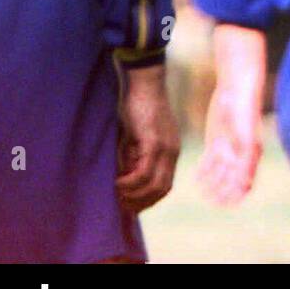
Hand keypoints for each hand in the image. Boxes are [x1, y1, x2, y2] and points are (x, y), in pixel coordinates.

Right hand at [116, 64, 180, 211]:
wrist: (144, 83)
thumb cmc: (137, 107)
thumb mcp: (136, 138)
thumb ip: (133, 158)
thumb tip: (123, 180)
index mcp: (171, 150)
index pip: (165, 185)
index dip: (147, 199)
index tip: (129, 205)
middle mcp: (173, 151)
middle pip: (162, 189)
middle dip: (141, 203)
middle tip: (120, 206)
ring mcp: (166, 146)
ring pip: (154, 184)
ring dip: (134, 195)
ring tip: (116, 195)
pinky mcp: (154, 141)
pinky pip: (144, 171)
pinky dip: (130, 182)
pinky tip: (116, 183)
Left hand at [198, 77, 263, 205]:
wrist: (238, 88)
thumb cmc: (246, 110)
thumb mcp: (246, 136)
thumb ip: (246, 160)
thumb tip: (246, 184)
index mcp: (251, 156)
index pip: (245, 185)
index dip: (236, 196)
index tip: (224, 204)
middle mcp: (240, 154)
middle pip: (231, 183)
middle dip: (221, 194)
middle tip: (210, 200)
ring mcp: (228, 148)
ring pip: (219, 174)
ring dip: (212, 185)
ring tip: (203, 191)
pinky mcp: (216, 141)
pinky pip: (210, 162)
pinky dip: (204, 172)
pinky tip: (197, 178)